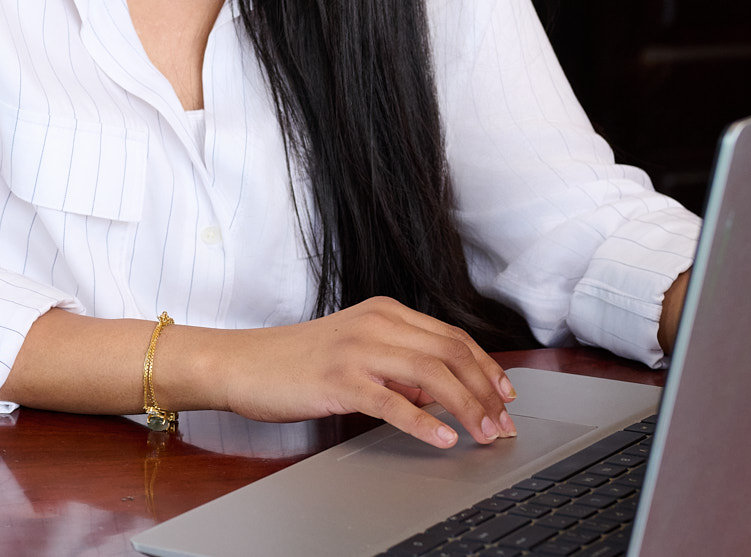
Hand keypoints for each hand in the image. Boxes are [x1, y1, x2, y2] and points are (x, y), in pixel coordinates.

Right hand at [197, 296, 517, 448]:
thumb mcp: (356, 350)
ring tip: (484, 434)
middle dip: (486, 392)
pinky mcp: (340, 380)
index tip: (506, 395)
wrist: (243, 363)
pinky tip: (443, 438)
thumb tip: (442, 391)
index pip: (452, 336)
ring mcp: (358, 350)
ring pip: (432, 374)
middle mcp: (377, 324)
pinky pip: (393, 402)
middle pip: (451, 353)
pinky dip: (425, 422)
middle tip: (503, 424)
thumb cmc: (296, 361)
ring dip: (467, 408)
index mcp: (385, 312)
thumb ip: (399, 365)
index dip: (486, 367)